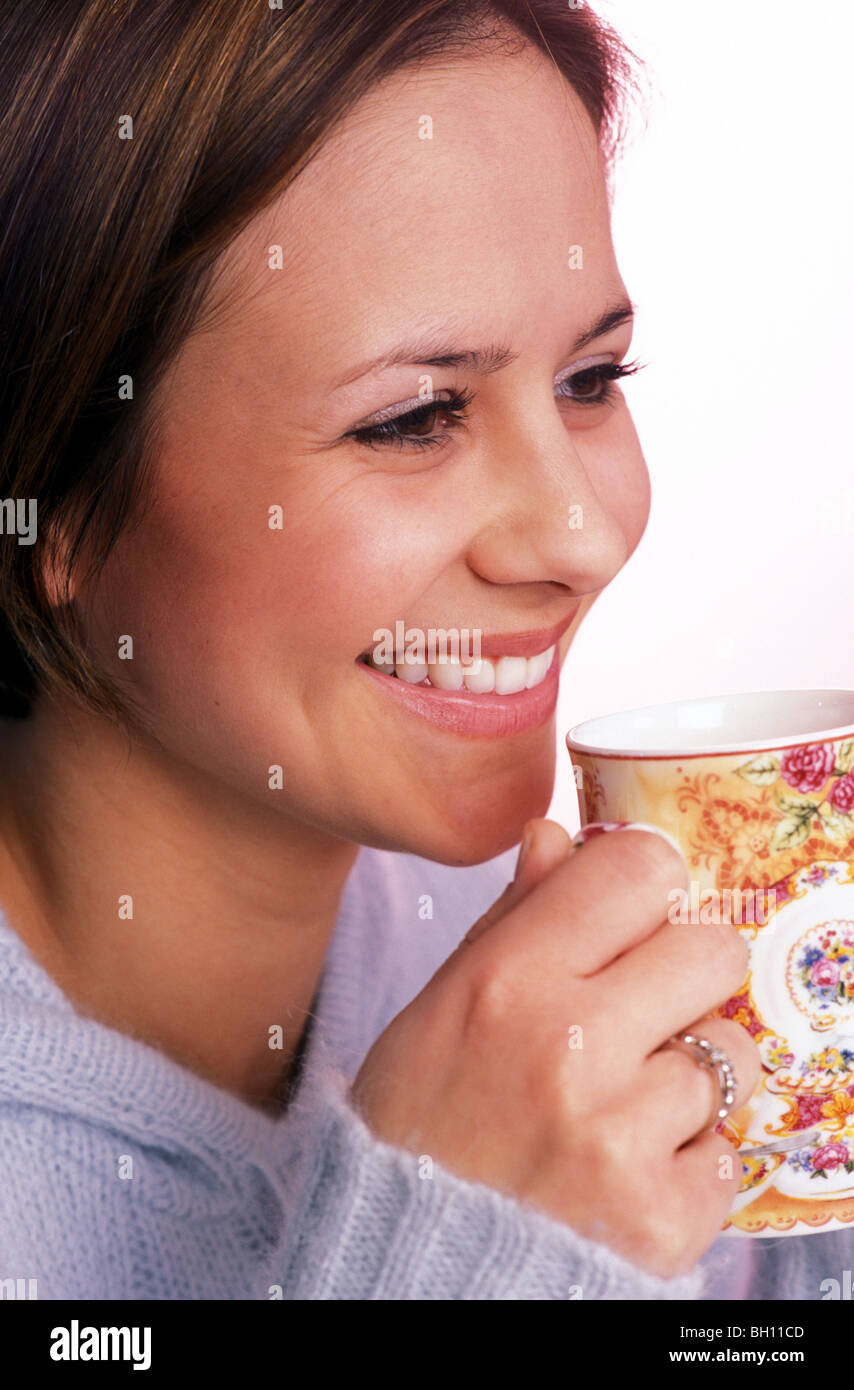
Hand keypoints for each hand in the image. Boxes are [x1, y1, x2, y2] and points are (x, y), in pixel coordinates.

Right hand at [351, 818, 761, 1278]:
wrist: (406, 1273)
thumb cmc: (419, 1128)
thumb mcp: (439, 1008)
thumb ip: (511, 920)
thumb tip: (557, 834)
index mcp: (508, 981)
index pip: (639, 870)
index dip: (645, 885)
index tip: (635, 912)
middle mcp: (570, 1048)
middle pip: (712, 951)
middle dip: (684, 976)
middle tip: (640, 1013)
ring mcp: (622, 1136)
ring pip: (729, 1055)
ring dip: (686, 1079)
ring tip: (618, 1110)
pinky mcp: (663, 1217)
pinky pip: (725, 1152)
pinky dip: (686, 1163)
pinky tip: (623, 1173)